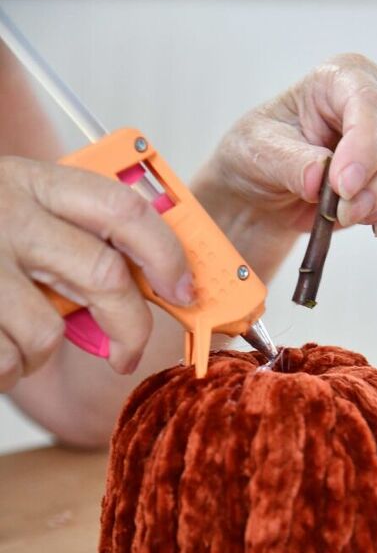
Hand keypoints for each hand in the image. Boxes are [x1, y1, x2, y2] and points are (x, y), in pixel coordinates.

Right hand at [0, 157, 191, 390]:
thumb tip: (156, 280)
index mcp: (35, 182)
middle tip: (127, 353)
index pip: (121, 208)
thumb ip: (73, 234)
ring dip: (39, 355)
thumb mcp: (19, 211)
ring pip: (47, 332)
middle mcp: (8, 213)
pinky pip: (5, 360)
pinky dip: (3, 370)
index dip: (165, 251)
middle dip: (129, 328)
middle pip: (104, 276)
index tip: (183, 288)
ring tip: (13, 338)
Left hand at [201, 53, 376, 238]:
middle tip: (349, 212)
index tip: (343, 188)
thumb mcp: (259, 150)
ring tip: (358, 218)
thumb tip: (317, 178)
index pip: (371, 104)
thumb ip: (288, 160)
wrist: (269, 188)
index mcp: (343, 77)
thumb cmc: (264, 153)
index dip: (365, 149)